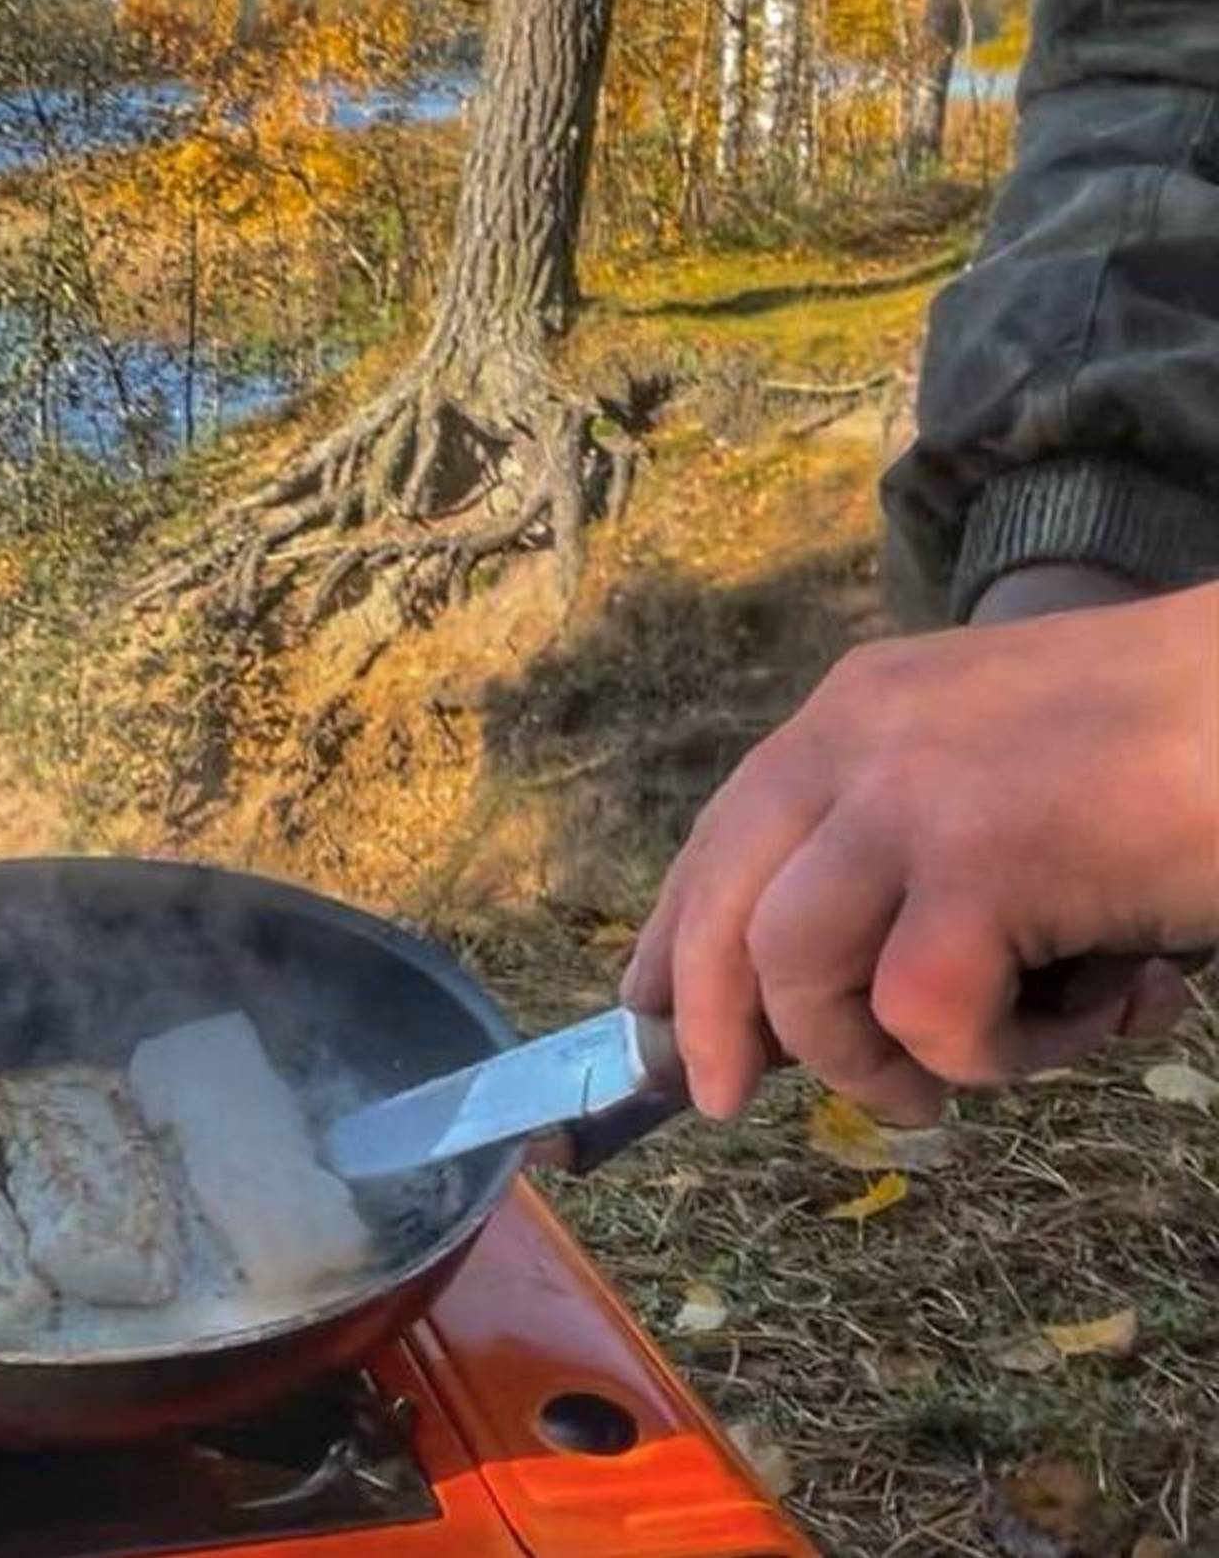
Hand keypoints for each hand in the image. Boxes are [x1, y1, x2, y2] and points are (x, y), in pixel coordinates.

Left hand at [621, 577, 1218, 1123]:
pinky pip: (924, 1008)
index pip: (726, 839)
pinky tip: (1088, 1020)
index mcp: (860, 713)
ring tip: (959, 1077)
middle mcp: (860, 739)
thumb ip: (922, 865)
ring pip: (793, 967)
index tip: (652, 1016)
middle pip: (722, 907)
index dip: (677, 937)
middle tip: (722, 1103)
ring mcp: (912, 793)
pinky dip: (995, 1052)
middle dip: (714, 1022)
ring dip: (867, 1052)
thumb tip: (849, 1009)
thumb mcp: (1016, 787)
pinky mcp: (983, 855)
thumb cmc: (1186, 761)